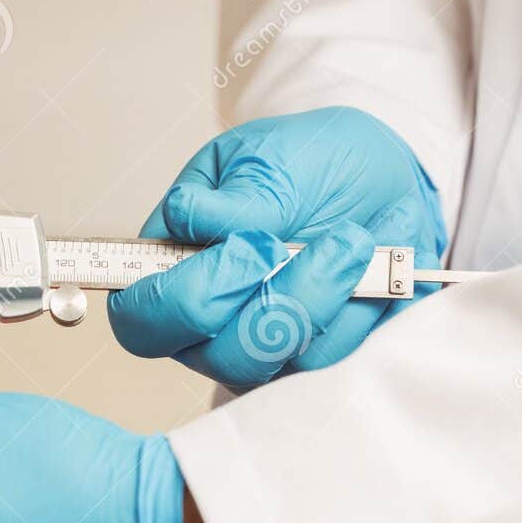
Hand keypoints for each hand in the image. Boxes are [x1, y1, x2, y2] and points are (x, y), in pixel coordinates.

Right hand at [109, 106, 445, 387]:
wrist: (380, 177)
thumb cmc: (306, 165)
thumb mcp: (264, 161)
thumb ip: (232, 200)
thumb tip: (184, 214)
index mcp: (171, 272)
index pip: (141, 319)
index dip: (183, 301)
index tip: (251, 247)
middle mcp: (209, 326)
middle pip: (214, 357)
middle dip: (268, 300)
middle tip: (301, 243)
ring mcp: (262, 349)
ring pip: (278, 361)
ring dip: (320, 295)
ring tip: (353, 237)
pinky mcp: (316, 358)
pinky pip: (333, 357)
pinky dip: (359, 305)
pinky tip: (370, 260)